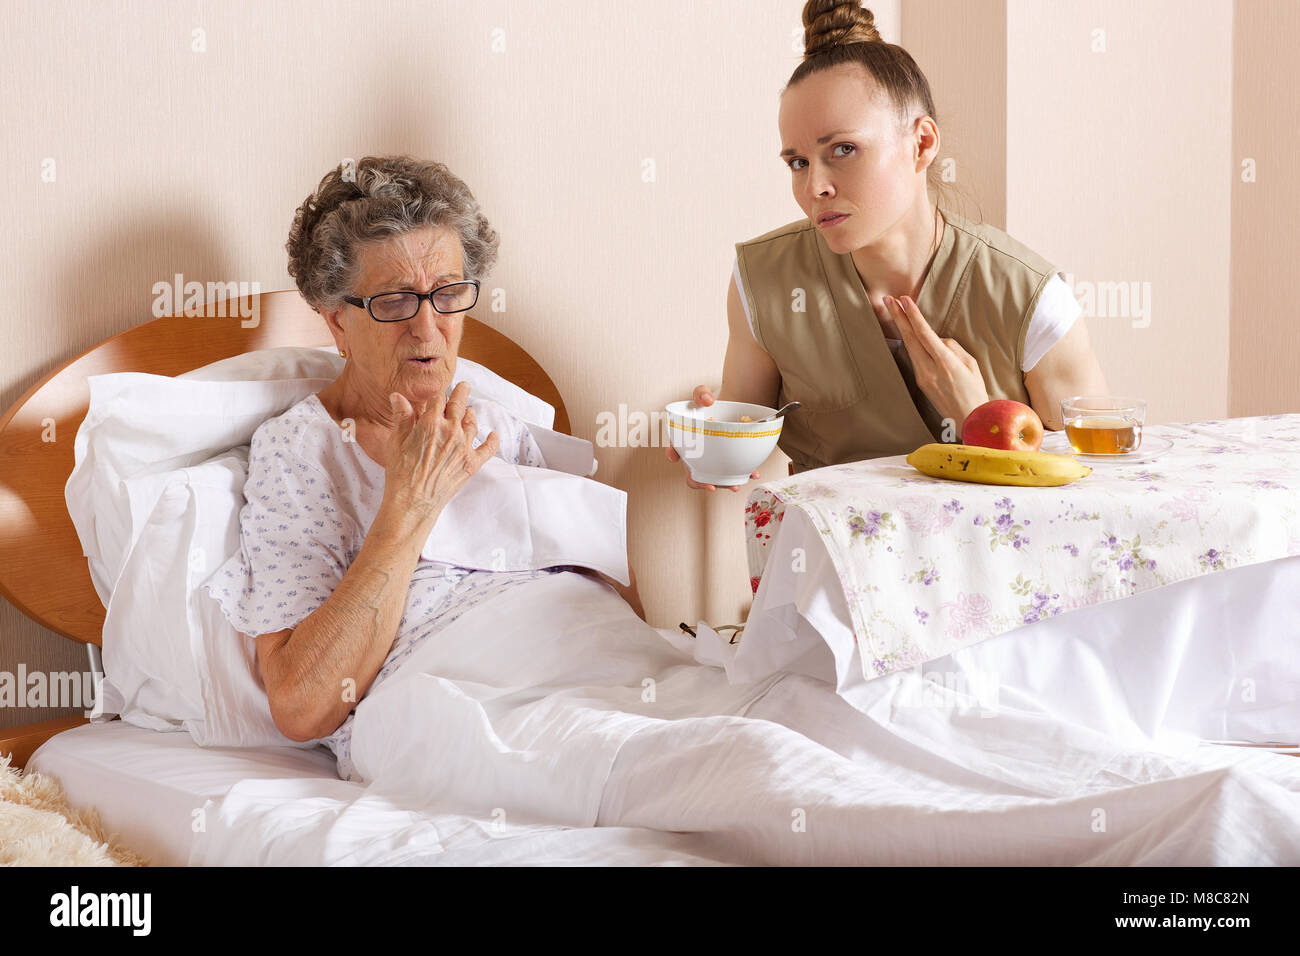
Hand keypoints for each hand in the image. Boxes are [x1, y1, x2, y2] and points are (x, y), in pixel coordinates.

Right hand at [380, 381, 498, 525]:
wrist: (413, 501)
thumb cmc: (400, 472)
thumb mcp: (396, 441)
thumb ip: (402, 417)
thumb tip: (398, 396)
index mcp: (431, 422)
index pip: (438, 398)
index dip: (438, 396)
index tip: (439, 395)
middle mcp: (451, 431)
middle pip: (459, 405)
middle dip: (460, 393)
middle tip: (463, 386)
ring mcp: (464, 447)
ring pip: (472, 423)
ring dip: (470, 415)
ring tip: (469, 412)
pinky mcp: (472, 463)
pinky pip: (488, 448)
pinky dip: (492, 440)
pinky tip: (493, 435)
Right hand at [664, 384, 760, 492]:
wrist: (730, 406)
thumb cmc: (711, 404)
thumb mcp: (702, 393)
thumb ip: (700, 393)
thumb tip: (707, 400)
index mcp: (686, 438)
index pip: (675, 447)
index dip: (672, 453)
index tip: (674, 458)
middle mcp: (698, 453)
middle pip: (694, 473)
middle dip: (701, 482)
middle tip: (710, 486)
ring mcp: (713, 459)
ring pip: (714, 477)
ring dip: (723, 484)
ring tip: (734, 486)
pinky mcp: (728, 460)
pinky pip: (734, 471)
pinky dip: (744, 475)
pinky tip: (752, 474)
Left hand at [884, 295, 988, 430]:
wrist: (969, 420)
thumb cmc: (976, 391)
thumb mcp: (971, 365)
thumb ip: (953, 348)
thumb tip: (938, 340)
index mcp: (945, 363)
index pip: (924, 334)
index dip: (913, 316)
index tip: (904, 300)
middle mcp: (929, 370)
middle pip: (910, 339)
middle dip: (898, 317)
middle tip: (887, 299)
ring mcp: (922, 377)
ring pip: (909, 347)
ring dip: (901, 328)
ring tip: (893, 311)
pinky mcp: (920, 383)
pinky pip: (915, 358)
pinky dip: (910, 342)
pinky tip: (907, 332)